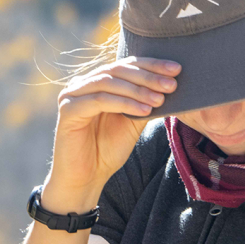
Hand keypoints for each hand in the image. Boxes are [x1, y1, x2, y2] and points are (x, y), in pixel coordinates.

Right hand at [44, 56, 180, 197]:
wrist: (86, 178)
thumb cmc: (107, 150)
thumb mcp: (132, 122)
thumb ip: (144, 101)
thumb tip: (169, 84)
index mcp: (97, 83)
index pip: (126, 65)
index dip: (151, 65)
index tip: (176, 69)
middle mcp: (83, 84)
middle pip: (118, 70)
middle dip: (147, 76)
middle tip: (172, 83)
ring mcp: (72, 95)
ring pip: (109, 83)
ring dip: (138, 90)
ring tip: (160, 99)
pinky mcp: (68, 110)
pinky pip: (100, 100)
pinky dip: (124, 103)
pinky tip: (144, 110)